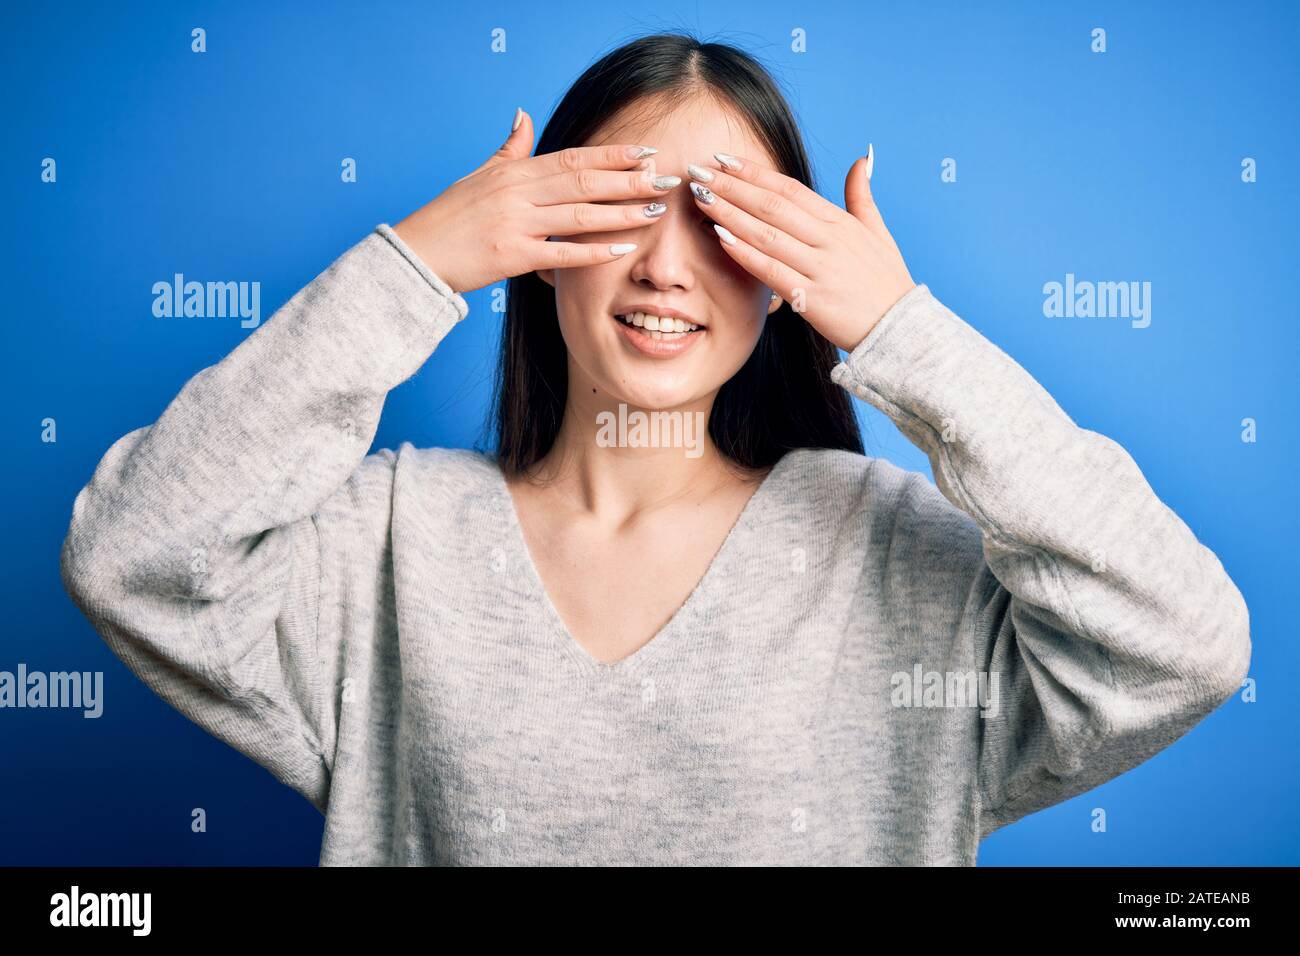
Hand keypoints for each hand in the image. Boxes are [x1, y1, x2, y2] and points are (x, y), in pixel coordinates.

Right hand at [393, 108, 672, 293]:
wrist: (418, 254)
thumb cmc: (450, 217)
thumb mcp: (479, 174)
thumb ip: (509, 147)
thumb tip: (524, 114)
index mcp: (515, 171)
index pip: (573, 158)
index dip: (611, 155)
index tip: (645, 153)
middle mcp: (518, 192)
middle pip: (584, 182)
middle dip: (628, 180)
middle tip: (665, 180)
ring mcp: (516, 223)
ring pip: (579, 215)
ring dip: (620, 213)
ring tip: (653, 211)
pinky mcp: (512, 256)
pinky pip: (561, 253)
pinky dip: (592, 251)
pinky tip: (620, 248)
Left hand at [687, 147, 916, 351]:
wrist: (901, 328)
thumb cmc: (886, 281)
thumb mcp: (878, 231)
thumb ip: (862, 195)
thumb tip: (860, 160)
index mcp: (840, 222)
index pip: (789, 189)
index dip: (754, 172)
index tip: (723, 160)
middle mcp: (828, 240)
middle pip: (772, 205)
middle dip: (731, 186)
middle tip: (698, 172)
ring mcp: (819, 268)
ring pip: (766, 234)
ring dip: (730, 214)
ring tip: (701, 198)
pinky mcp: (811, 297)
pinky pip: (771, 270)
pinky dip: (745, 253)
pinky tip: (720, 237)